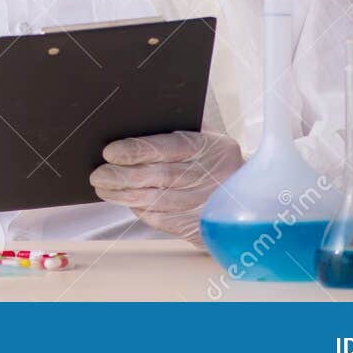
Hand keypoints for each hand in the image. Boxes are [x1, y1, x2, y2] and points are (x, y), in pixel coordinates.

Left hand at [89, 131, 241, 245]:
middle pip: (159, 177)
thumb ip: (175, 132)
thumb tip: (131, 124)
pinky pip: (164, 220)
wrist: (253, 195)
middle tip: (98, 175)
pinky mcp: (203, 228)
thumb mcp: (207, 136)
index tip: (110, 152)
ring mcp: (209, 205)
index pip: (169, 147)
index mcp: (212, 147)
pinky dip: (141, 211)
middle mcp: (213, 177)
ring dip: (124, 196)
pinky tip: (127, 202)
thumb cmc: (216, 158)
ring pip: (158, 202)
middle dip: (122, 177)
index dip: (137, 150)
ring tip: (104, 188)